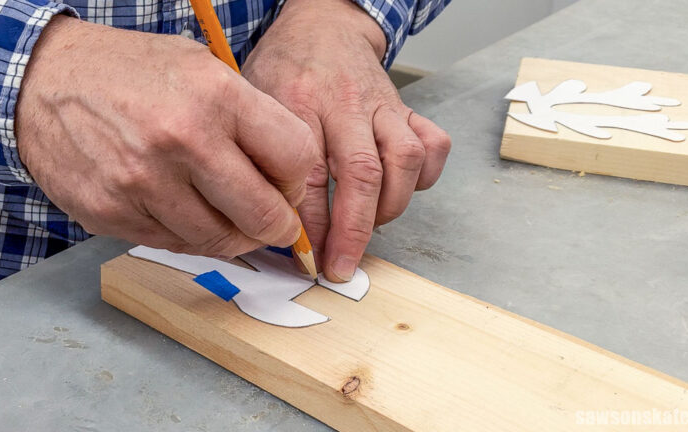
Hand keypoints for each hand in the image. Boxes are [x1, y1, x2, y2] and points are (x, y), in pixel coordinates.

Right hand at [16, 16, 316, 256]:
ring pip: (220, 241)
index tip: (287, 187)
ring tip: (230, 220)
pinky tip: (187, 213)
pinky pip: (175, 245)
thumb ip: (251, 119)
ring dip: (235, 238)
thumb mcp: (202, 68)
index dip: (298, 182)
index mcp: (216, 96)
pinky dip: (190, 237)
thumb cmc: (131, 73)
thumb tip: (289, 178)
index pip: (294, 158)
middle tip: (275, 225)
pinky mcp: (112, 213)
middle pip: (263, 215)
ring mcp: (143, 182)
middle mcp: (181, 140)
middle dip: (278, 228)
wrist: (42, 80)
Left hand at [242, 0, 450, 280]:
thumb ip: (260, 153)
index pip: (309, 173)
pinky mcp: (407, 108)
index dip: (311, 223)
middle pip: (362, 172)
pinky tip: (401, 190)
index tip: (306, 255)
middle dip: (354, 229)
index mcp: (299, 102)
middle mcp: (346, 104)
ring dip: (390, 206)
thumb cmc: (285, 69)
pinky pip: (433, 144)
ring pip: (404, 159)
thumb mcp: (254, 102)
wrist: (321, 25)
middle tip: (342, 264)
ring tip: (369, 226)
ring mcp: (382, 105)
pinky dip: (424, 176)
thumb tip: (269, 219)